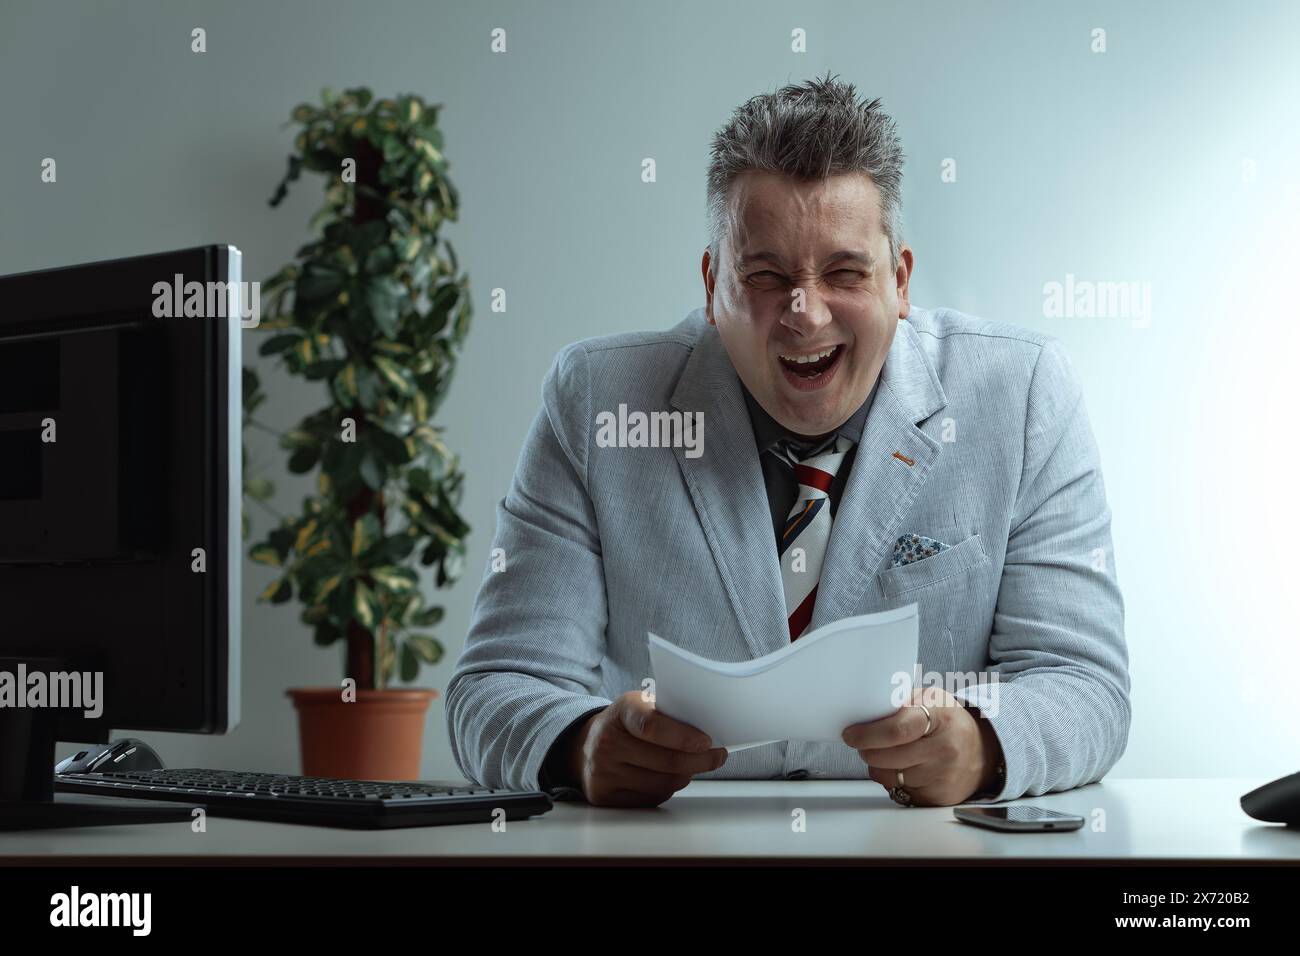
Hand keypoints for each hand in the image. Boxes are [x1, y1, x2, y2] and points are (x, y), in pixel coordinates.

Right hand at [566, 691, 727, 806]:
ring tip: (692, 765)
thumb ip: (668, 714)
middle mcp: (607, 741)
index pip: (651, 725)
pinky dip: (667, 789)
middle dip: (699, 761)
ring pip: (663, 783)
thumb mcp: (641, 706)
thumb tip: (708, 731)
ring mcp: (603, 771)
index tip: (706, 742)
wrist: (586, 746)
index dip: (683, 736)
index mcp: (620, 712)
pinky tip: (667, 776)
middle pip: (665, 761)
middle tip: (716, 757)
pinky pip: (652, 798)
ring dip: (686, 776)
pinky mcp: (605, 796)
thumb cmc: (626, 725)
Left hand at [841, 685, 1001, 806]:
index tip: (850, 734)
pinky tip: (907, 768)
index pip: (897, 729)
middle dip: (866, 749)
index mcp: (940, 717)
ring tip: (892, 752)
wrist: (983, 751)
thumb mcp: (931, 699)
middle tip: (863, 741)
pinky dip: (894, 780)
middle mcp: (944, 749)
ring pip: (886, 776)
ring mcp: (942, 776)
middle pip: (885, 756)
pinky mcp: (938, 798)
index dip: (868, 733)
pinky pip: (898, 791)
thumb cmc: (949, 722)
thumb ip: (900, 701)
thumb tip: (864, 708)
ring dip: (879, 765)